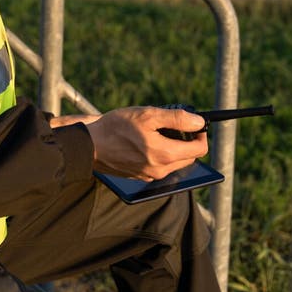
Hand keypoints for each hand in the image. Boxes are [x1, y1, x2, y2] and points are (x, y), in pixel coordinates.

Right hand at [82, 106, 207, 180]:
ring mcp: (150, 176)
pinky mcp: (140, 177)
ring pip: (174, 162)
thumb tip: (199, 122)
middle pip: (188, 157)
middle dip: (187, 140)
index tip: (194, 123)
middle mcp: (161, 170)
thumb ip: (177, 118)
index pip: (199, 149)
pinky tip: (145, 140)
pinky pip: (159, 166)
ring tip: (156, 130)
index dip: (201, 134)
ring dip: (173, 147)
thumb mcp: (149, 115)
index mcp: (166, 155)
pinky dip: (159, 154)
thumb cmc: (118, 127)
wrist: (91, 144)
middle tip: (174, 124)